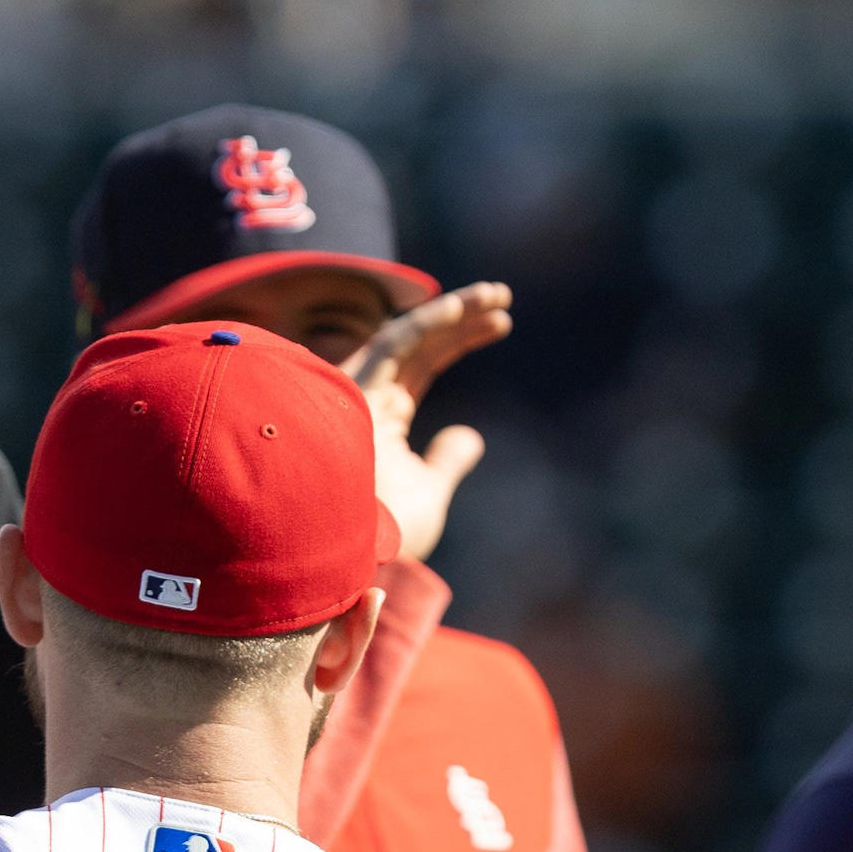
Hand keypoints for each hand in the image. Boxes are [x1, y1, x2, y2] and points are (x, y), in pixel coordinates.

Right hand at [345, 280, 512, 561]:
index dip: (460, 340)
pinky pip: (392, 345)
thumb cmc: (384, 536)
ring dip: (451, 312)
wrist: (349, 557)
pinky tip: (458, 307)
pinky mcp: (353, 393)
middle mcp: (368, 399)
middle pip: (420, 345)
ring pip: (408, 336)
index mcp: (382, 420)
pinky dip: (425, 324)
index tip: (502, 323)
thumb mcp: (429, 495)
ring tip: (497, 294)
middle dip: (460, 319)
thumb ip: (447, 461)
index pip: (423, 366)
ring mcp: (359, 394)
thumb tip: (472, 436)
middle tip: (503, 297)